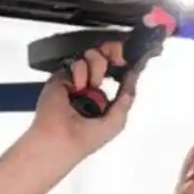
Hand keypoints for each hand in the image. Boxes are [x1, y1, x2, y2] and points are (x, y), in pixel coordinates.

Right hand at [26, 40, 155, 159]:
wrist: (61, 138)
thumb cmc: (87, 137)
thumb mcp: (116, 121)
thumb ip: (126, 99)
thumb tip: (133, 76)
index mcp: (102, 97)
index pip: (115, 73)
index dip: (123, 63)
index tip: (130, 57)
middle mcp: (89, 86)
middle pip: (105, 59)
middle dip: (113, 55)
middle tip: (117, 58)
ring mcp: (76, 79)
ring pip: (92, 56)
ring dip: (97, 66)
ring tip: (93, 83)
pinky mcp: (61, 76)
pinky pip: (76, 63)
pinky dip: (81, 73)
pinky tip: (79, 87)